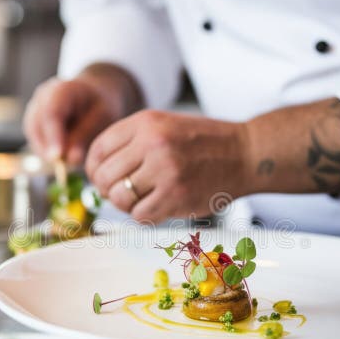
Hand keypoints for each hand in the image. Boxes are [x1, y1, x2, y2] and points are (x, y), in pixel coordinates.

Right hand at [23, 64, 142, 166]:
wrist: (93, 96)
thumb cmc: (100, 105)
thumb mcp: (102, 117)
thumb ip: (84, 136)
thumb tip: (70, 160)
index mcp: (61, 90)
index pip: (51, 112)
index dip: (52, 136)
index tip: (57, 157)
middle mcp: (42, 97)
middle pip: (35, 125)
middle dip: (47, 148)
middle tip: (64, 166)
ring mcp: (35, 109)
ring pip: (33, 135)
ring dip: (47, 152)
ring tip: (68, 161)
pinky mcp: (34, 123)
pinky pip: (36, 140)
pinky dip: (47, 151)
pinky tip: (62, 157)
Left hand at [85, 110, 250, 222]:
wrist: (245, 153)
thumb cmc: (204, 143)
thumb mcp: (165, 126)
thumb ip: (132, 143)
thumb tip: (98, 172)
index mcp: (146, 122)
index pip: (98, 149)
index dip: (94, 168)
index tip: (102, 177)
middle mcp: (152, 144)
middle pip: (104, 176)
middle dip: (107, 189)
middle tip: (121, 193)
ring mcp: (164, 171)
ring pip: (120, 198)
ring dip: (126, 204)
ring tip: (142, 199)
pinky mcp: (176, 196)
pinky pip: (140, 215)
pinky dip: (144, 215)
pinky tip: (157, 206)